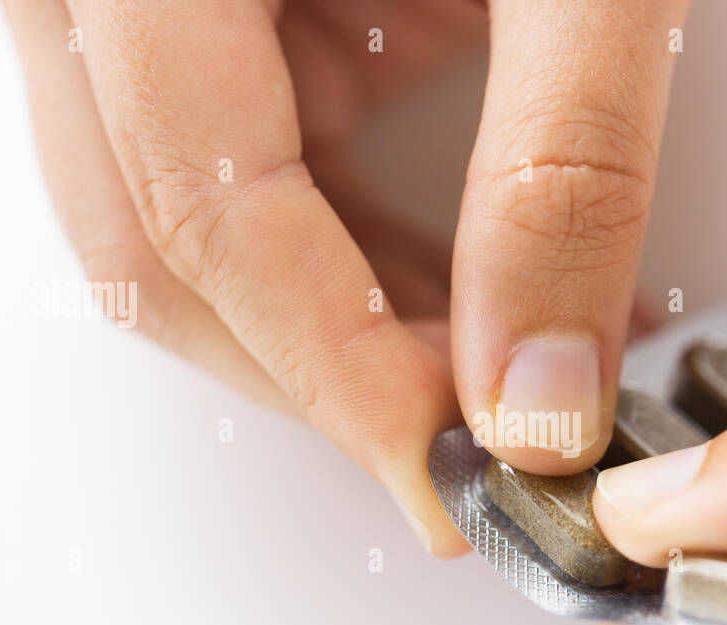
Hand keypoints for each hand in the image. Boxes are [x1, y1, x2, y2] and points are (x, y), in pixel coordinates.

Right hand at [3, 0, 688, 553]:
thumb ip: (567, 167)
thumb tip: (540, 394)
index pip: (201, 211)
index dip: (331, 373)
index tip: (447, 476)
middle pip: (160, 247)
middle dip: (320, 374)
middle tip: (468, 446)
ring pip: (174, 230)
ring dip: (323, 334)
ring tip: (471, 373)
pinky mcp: (193, 18)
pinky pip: (220, 176)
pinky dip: (330, 263)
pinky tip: (435, 293)